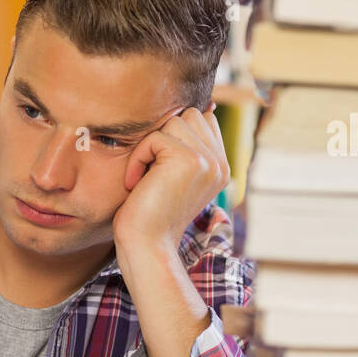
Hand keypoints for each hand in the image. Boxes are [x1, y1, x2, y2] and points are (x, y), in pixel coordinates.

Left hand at [112, 103, 228, 252]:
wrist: (146, 246)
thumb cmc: (148, 215)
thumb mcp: (170, 178)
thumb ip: (183, 148)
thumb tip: (191, 110)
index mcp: (220, 168)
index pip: (203, 121)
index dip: (175, 136)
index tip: (159, 171)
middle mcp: (220, 164)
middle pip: (190, 115)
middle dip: (163, 138)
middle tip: (151, 175)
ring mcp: (208, 161)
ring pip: (174, 121)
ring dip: (149, 147)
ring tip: (145, 179)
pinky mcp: (189, 160)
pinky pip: (155, 137)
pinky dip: (138, 157)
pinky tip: (136, 184)